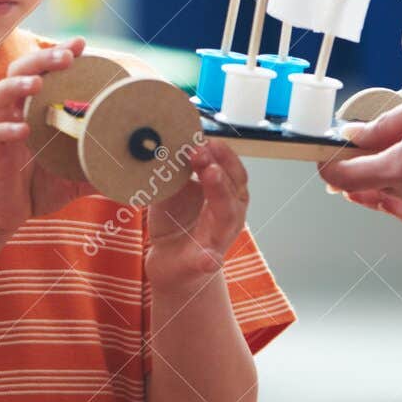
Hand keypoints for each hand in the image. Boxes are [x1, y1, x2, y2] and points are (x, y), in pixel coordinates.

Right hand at [0, 37, 95, 235]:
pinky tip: (23, 130)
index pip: (44, 71)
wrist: (9, 214)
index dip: (59, 53)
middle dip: (41, 59)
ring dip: (16, 85)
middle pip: (18, 72)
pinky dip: (5, 130)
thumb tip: (142, 162)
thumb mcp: (80, 172)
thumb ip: (105, 162)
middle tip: (66, 57)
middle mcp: (14, 113)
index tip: (81, 44)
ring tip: (38, 83)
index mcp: (35, 110)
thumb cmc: (42, 186)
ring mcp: (0, 132)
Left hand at [145, 138, 249, 291]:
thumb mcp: (175, 190)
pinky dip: (210, 258)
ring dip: (220, 193)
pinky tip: (208, 258)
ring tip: (211, 174)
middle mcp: (230, 215)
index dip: (222, 154)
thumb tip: (167, 139)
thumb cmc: (176, 221)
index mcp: (227, 196)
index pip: (233, 171)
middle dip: (218, 166)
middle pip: (234, 189)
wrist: (169, 262)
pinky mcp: (204, 263)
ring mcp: (219, 239)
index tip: (205, 139)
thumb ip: (176, 169)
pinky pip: (210, 261)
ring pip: (227, 217)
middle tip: (200, 150)